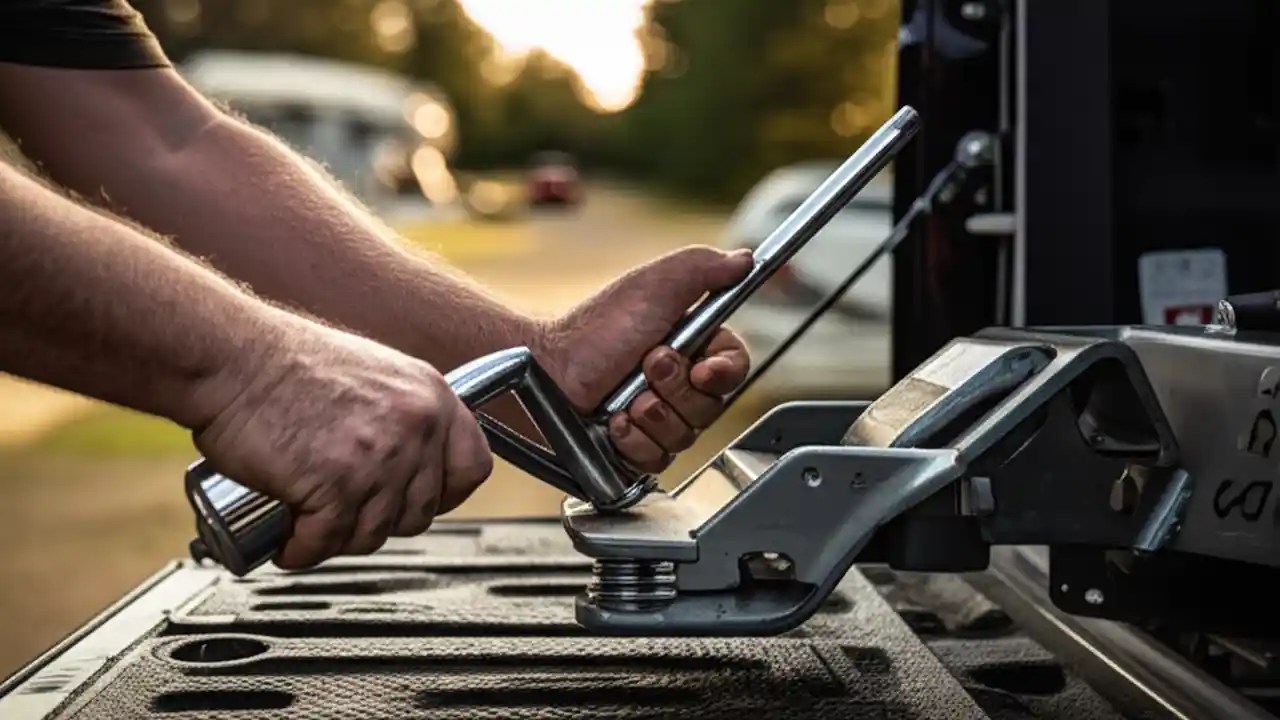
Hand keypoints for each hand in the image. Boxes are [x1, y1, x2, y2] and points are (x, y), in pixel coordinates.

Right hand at [190, 314, 491, 568]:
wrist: (231, 358)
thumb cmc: (284, 363)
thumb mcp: (374, 374)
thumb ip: (402, 415)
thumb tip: (412, 463)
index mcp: (432, 396)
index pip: (473, 468)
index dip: (445, 495)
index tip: (418, 502)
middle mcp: (417, 426)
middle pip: (421, 512)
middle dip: (379, 521)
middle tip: (343, 511)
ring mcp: (381, 459)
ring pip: (374, 534)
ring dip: (338, 538)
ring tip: (308, 521)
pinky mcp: (337, 487)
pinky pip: (327, 542)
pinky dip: (302, 550)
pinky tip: (288, 538)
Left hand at [540, 246, 752, 471]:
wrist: (548, 369)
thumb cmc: (596, 328)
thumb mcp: (655, 285)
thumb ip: (704, 269)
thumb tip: (744, 260)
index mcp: (691, 347)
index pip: (734, 368)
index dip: (723, 373)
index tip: (702, 369)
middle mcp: (680, 385)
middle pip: (711, 406)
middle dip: (675, 388)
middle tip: (645, 366)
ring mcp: (659, 420)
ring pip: (686, 436)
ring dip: (652, 415)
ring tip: (624, 398)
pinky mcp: (638, 450)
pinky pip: (656, 459)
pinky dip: (632, 440)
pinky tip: (612, 423)